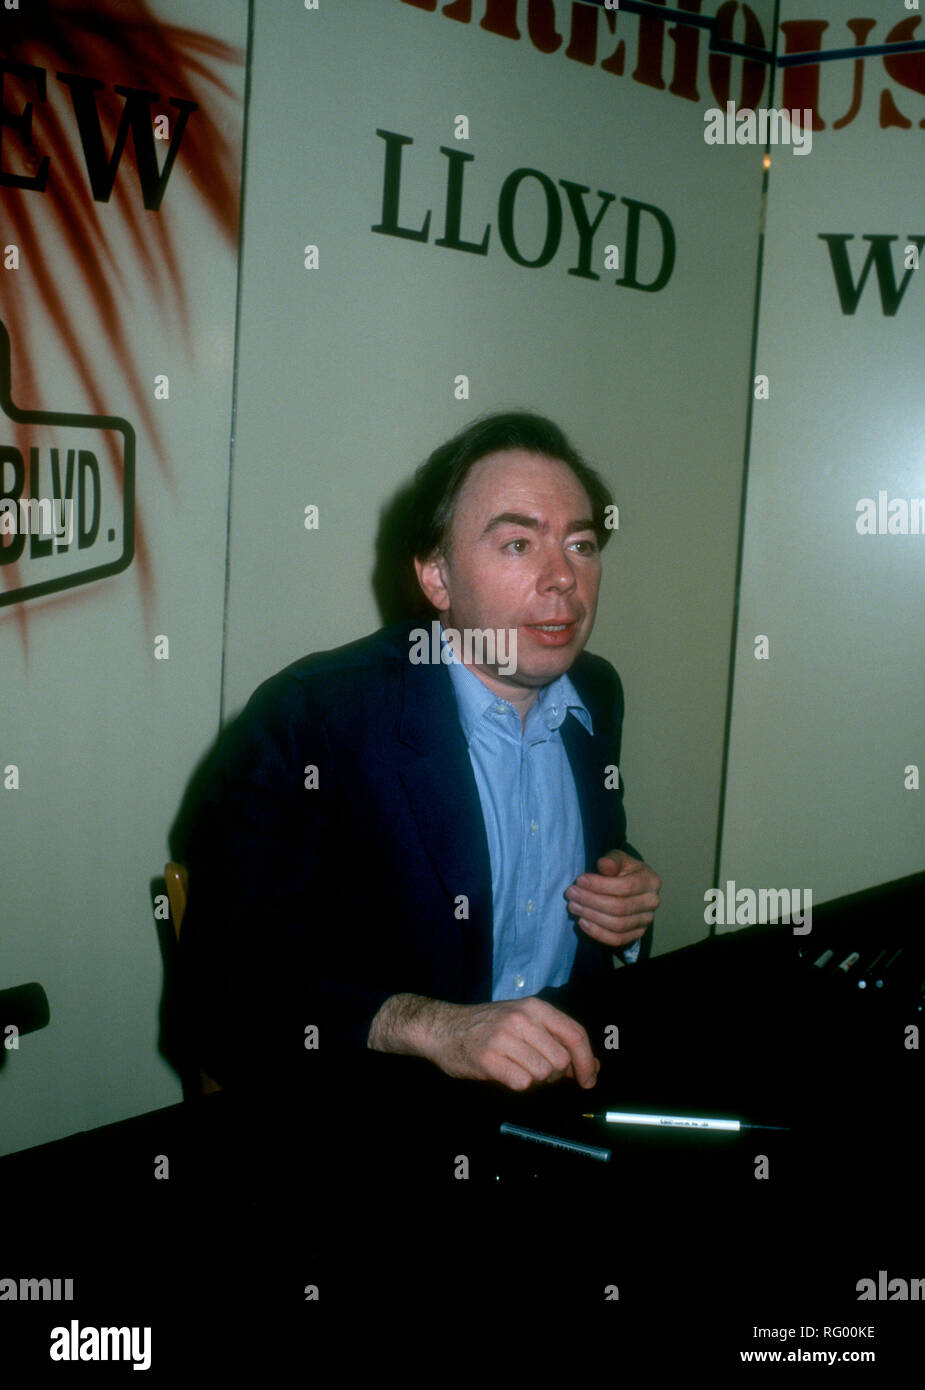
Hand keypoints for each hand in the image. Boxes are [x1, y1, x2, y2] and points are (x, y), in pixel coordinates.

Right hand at [368, 993, 599, 1091]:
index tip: (588, 1080)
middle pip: (561, 1060)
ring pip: (543, 1073)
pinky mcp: (489, 1059)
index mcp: (535, 1007)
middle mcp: (522, 1019)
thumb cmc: (487, 1026)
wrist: (443, 1028)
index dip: (586, 1061)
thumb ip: (557, 1040)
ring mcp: (504, 1038)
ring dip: (536, 1080)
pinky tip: (505, 1073)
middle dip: (556, 1074)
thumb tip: (592, 1066)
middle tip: (539, 1071)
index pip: (575, 1034)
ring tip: (518, 1068)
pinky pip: (522, 1083)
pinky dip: (518, 1084)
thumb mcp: (524, 1022)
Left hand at [565, 849, 659, 949]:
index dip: (600, 885)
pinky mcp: (637, 934)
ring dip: (591, 916)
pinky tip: (582, 922)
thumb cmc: (622, 870)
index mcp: (650, 881)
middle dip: (591, 901)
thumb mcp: (618, 858)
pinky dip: (598, 933)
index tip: (580, 881)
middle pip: (620, 907)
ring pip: (617, 925)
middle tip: (571, 894)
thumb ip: (612, 860)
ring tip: (573, 906)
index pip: (625, 887)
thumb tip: (604, 865)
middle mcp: (652, 902)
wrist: (629, 885)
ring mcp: (646, 920)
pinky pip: (617, 939)